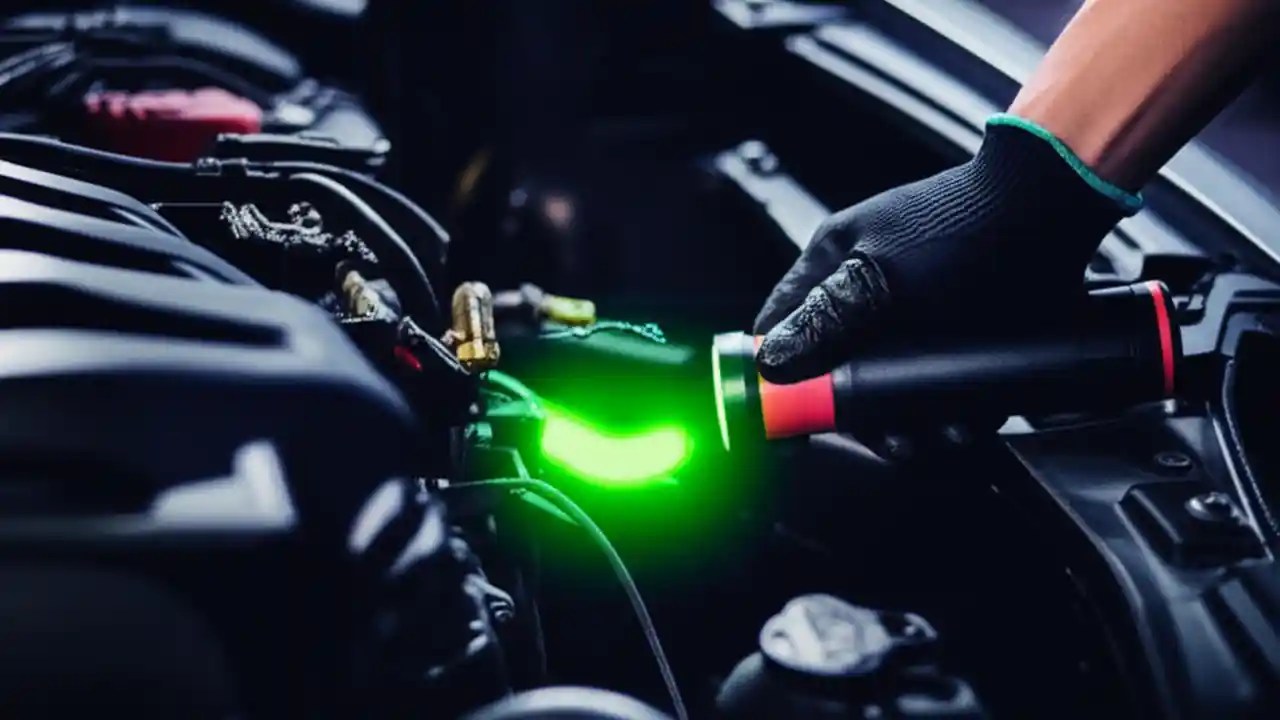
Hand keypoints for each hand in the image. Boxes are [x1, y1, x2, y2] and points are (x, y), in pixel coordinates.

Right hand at [752, 121, 1137, 455]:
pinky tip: (966, 421)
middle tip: (888, 439)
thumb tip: (774, 359)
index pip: (780, 326)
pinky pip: (937, 384)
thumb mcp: (882, 276)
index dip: (776, 376)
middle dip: (861, 414)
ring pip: (889, 385)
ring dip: (910, 421)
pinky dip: (949, 409)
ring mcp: (910, 313)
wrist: (1054, 208)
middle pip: (837, 369)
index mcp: (833, 263)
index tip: (786, 421)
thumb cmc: (967, 223)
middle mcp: (865, 290)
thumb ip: (827, 317)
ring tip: (939, 435)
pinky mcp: (952, 333)